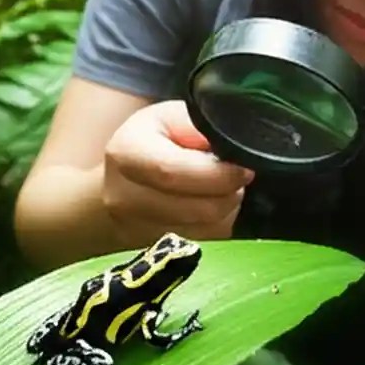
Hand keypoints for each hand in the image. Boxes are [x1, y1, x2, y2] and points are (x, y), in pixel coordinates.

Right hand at [102, 99, 254, 244]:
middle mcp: (124, 197)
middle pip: (197, 209)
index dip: (218, 174)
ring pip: (206, 228)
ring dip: (227, 207)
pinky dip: (219, 222)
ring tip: (224, 185)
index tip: (243, 168)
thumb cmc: (153, 138)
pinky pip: (206, 240)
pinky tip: (213, 202)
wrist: (121, 178)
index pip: (174, 173)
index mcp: (127, 153)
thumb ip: (200, 127)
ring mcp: (136, 229)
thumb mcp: (173, 116)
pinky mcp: (154, 248)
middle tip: (240, 175)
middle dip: (229, 192)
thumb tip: (232, 147)